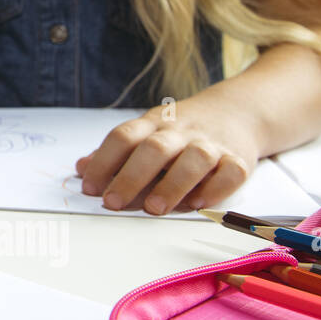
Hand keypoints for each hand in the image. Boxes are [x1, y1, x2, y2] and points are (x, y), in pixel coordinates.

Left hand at [76, 101, 260, 214]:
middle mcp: (181, 131)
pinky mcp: (239, 159)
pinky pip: (231, 172)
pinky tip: (198, 203)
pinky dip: (216, 188)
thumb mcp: (147, 131)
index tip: (89, 187)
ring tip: (154, 208)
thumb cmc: (182, 130)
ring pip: (194, 159)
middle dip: (131, 176)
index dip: (103, 161)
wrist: (239, 111)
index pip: (123, 136)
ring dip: (172, 184)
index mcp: (153, 124)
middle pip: (155, 148)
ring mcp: (211, 144)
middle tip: (113, 202)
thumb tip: (81, 168)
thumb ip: (115, 152)